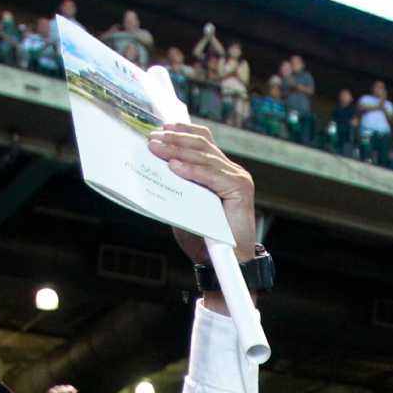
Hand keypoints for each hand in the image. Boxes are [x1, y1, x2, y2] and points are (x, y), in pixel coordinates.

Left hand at [149, 124, 259, 271]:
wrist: (227, 263)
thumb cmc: (206, 238)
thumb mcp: (187, 205)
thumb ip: (179, 185)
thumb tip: (156, 166)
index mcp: (223, 171)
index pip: (204, 140)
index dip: (183, 131)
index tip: (160, 128)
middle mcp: (233, 172)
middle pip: (203, 145)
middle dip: (175, 140)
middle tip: (152, 138)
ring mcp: (238, 179)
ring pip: (205, 157)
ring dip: (178, 151)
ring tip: (157, 148)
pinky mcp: (240, 190)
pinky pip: (211, 175)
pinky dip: (192, 170)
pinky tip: (175, 166)